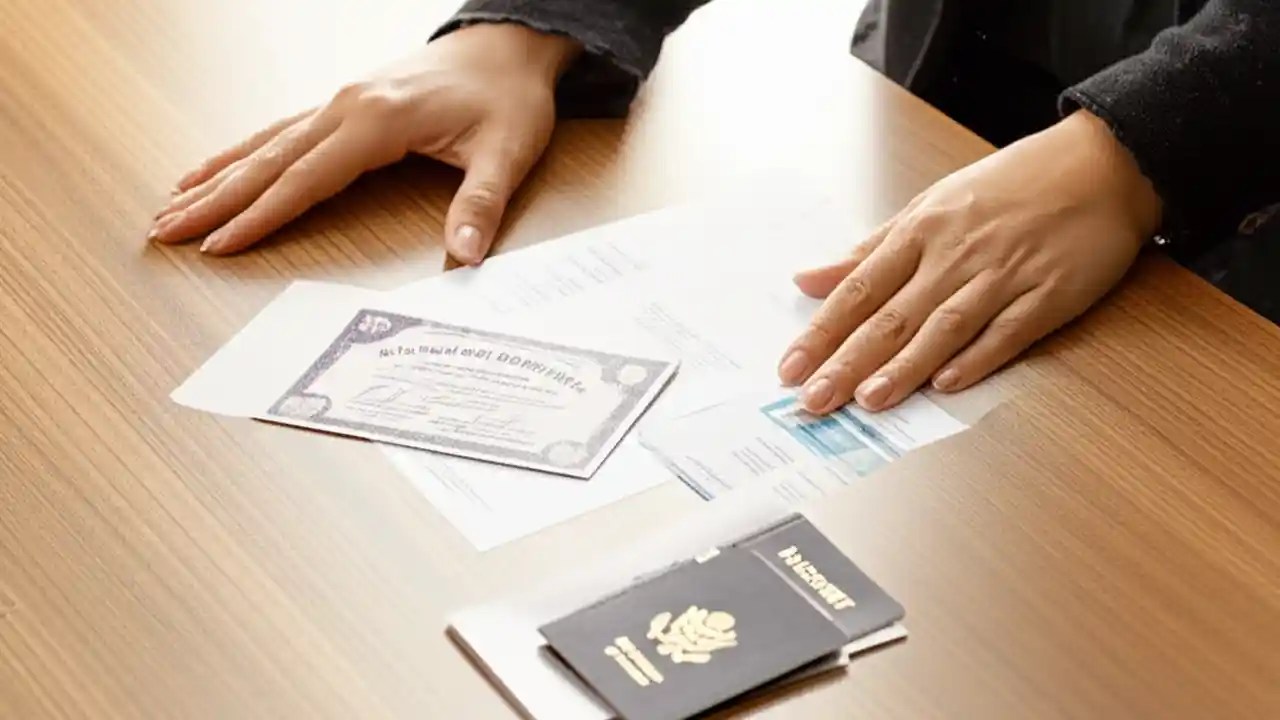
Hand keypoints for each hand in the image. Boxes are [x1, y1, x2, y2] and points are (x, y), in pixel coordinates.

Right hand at [149, 23, 580, 262]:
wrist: (508, 46)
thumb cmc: (509, 99)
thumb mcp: (507, 152)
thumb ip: (482, 204)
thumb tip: (467, 256)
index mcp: (378, 120)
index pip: (306, 178)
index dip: (262, 216)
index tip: (219, 245)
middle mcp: (346, 105)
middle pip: (269, 160)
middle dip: (215, 200)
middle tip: (165, 233)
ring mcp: (340, 99)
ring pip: (265, 142)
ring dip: (217, 176)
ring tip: (169, 206)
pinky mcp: (344, 102)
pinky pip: (279, 130)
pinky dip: (240, 152)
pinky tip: (211, 168)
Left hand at [778, 110, 1162, 413]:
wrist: (1102, 164)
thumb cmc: (1009, 186)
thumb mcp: (929, 205)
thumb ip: (867, 250)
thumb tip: (806, 279)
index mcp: (922, 230)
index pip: (859, 288)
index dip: (822, 331)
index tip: (791, 367)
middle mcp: (956, 253)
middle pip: (893, 314)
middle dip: (848, 360)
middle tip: (814, 400)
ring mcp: (1003, 274)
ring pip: (944, 326)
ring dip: (904, 366)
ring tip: (869, 400)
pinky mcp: (1049, 294)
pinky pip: (1007, 331)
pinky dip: (977, 357)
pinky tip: (947, 383)